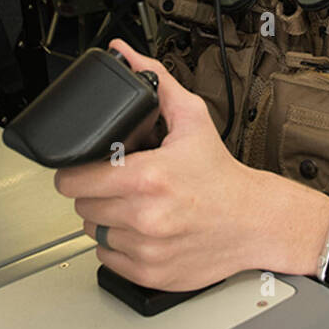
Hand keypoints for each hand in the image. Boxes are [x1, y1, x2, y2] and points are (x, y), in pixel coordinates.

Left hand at [54, 39, 269, 291]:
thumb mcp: (191, 119)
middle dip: (94, 192)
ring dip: (106, 220)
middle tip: (118, 183)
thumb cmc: (221, 175)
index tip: (86, 168)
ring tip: (134, 206)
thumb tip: (127, 54)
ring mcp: (146, 248)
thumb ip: (155, 83)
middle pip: (82, 206)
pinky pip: (108, 258)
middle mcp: (144, 216)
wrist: (254, 221)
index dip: (74, 172)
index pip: (74, 180)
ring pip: (94, 233)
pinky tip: (142, 229)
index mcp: (147, 177)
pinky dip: (119, 246)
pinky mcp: (149, 273)